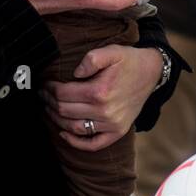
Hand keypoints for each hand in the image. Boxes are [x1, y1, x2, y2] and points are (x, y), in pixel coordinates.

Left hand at [43, 45, 163, 150]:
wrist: (152, 72)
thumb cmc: (129, 61)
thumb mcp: (112, 51)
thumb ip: (92, 58)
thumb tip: (75, 74)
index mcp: (100, 91)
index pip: (63, 94)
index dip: (50, 89)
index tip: (46, 84)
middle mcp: (105, 111)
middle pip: (65, 111)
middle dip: (49, 102)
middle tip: (43, 95)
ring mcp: (112, 124)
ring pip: (74, 127)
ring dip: (56, 119)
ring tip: (50, 109)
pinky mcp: (118, 131)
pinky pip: (93, 144)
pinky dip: (76, 142)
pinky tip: (64, 133)